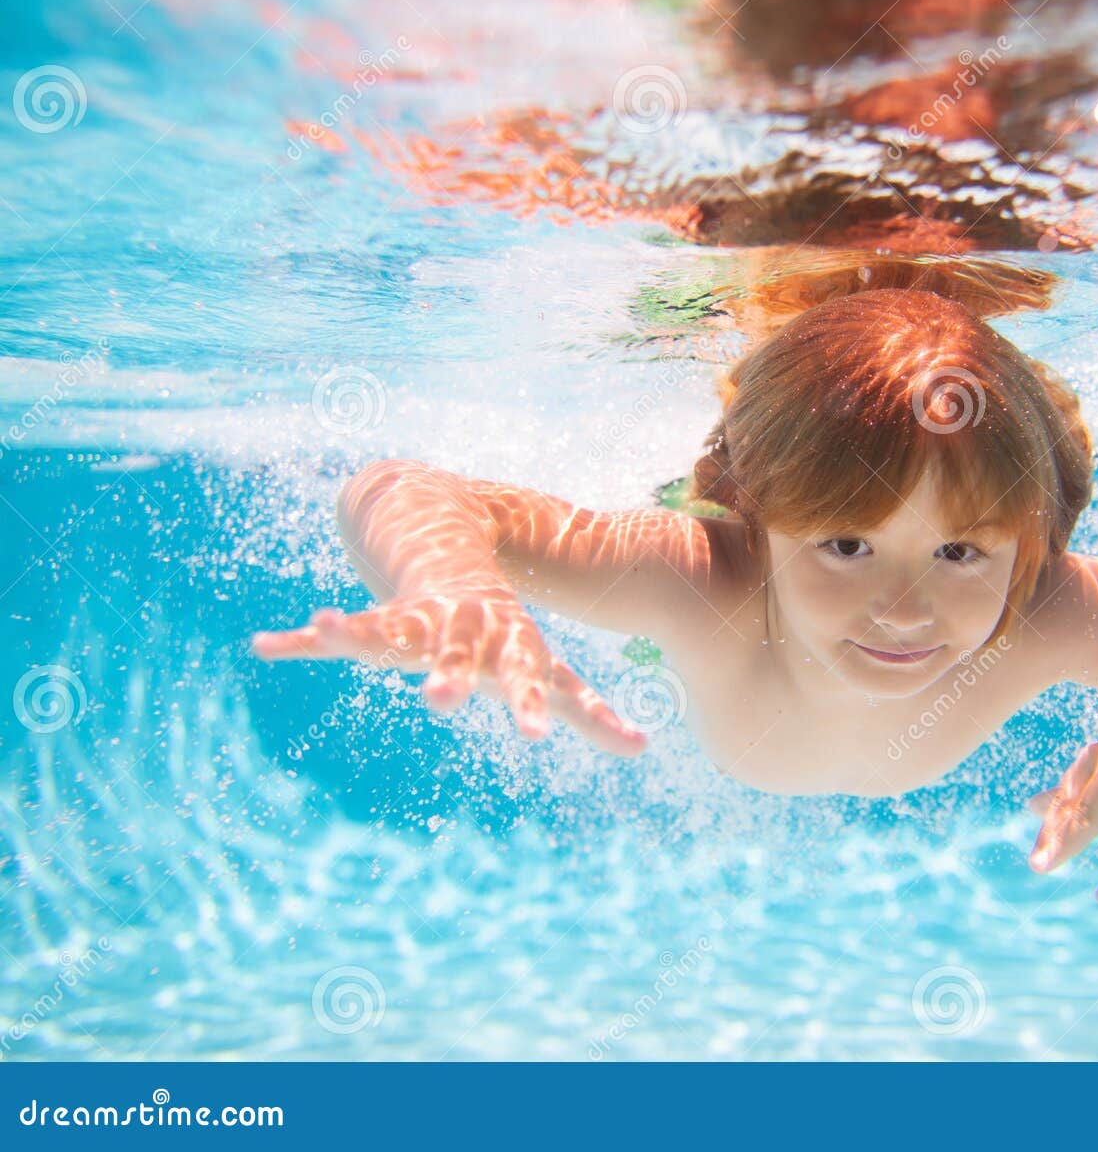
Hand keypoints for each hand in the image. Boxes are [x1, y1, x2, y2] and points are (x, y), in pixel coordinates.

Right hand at [251, 586, 648, 756]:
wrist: (455, 535)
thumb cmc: (506, 627)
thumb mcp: (548, 668)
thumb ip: (591, 712)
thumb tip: (643, 750)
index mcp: (509, 647)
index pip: (526, 680)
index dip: (530, 706)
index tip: (533, 737)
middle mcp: (466, 631)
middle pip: (456, 658)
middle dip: (445, 677)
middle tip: (437, 700)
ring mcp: (421, 619)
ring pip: (390, 632)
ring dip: (359, 636)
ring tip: (324, 628)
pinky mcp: (381, 613)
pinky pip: (341, 631)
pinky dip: (303, 641)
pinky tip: (267, 647)